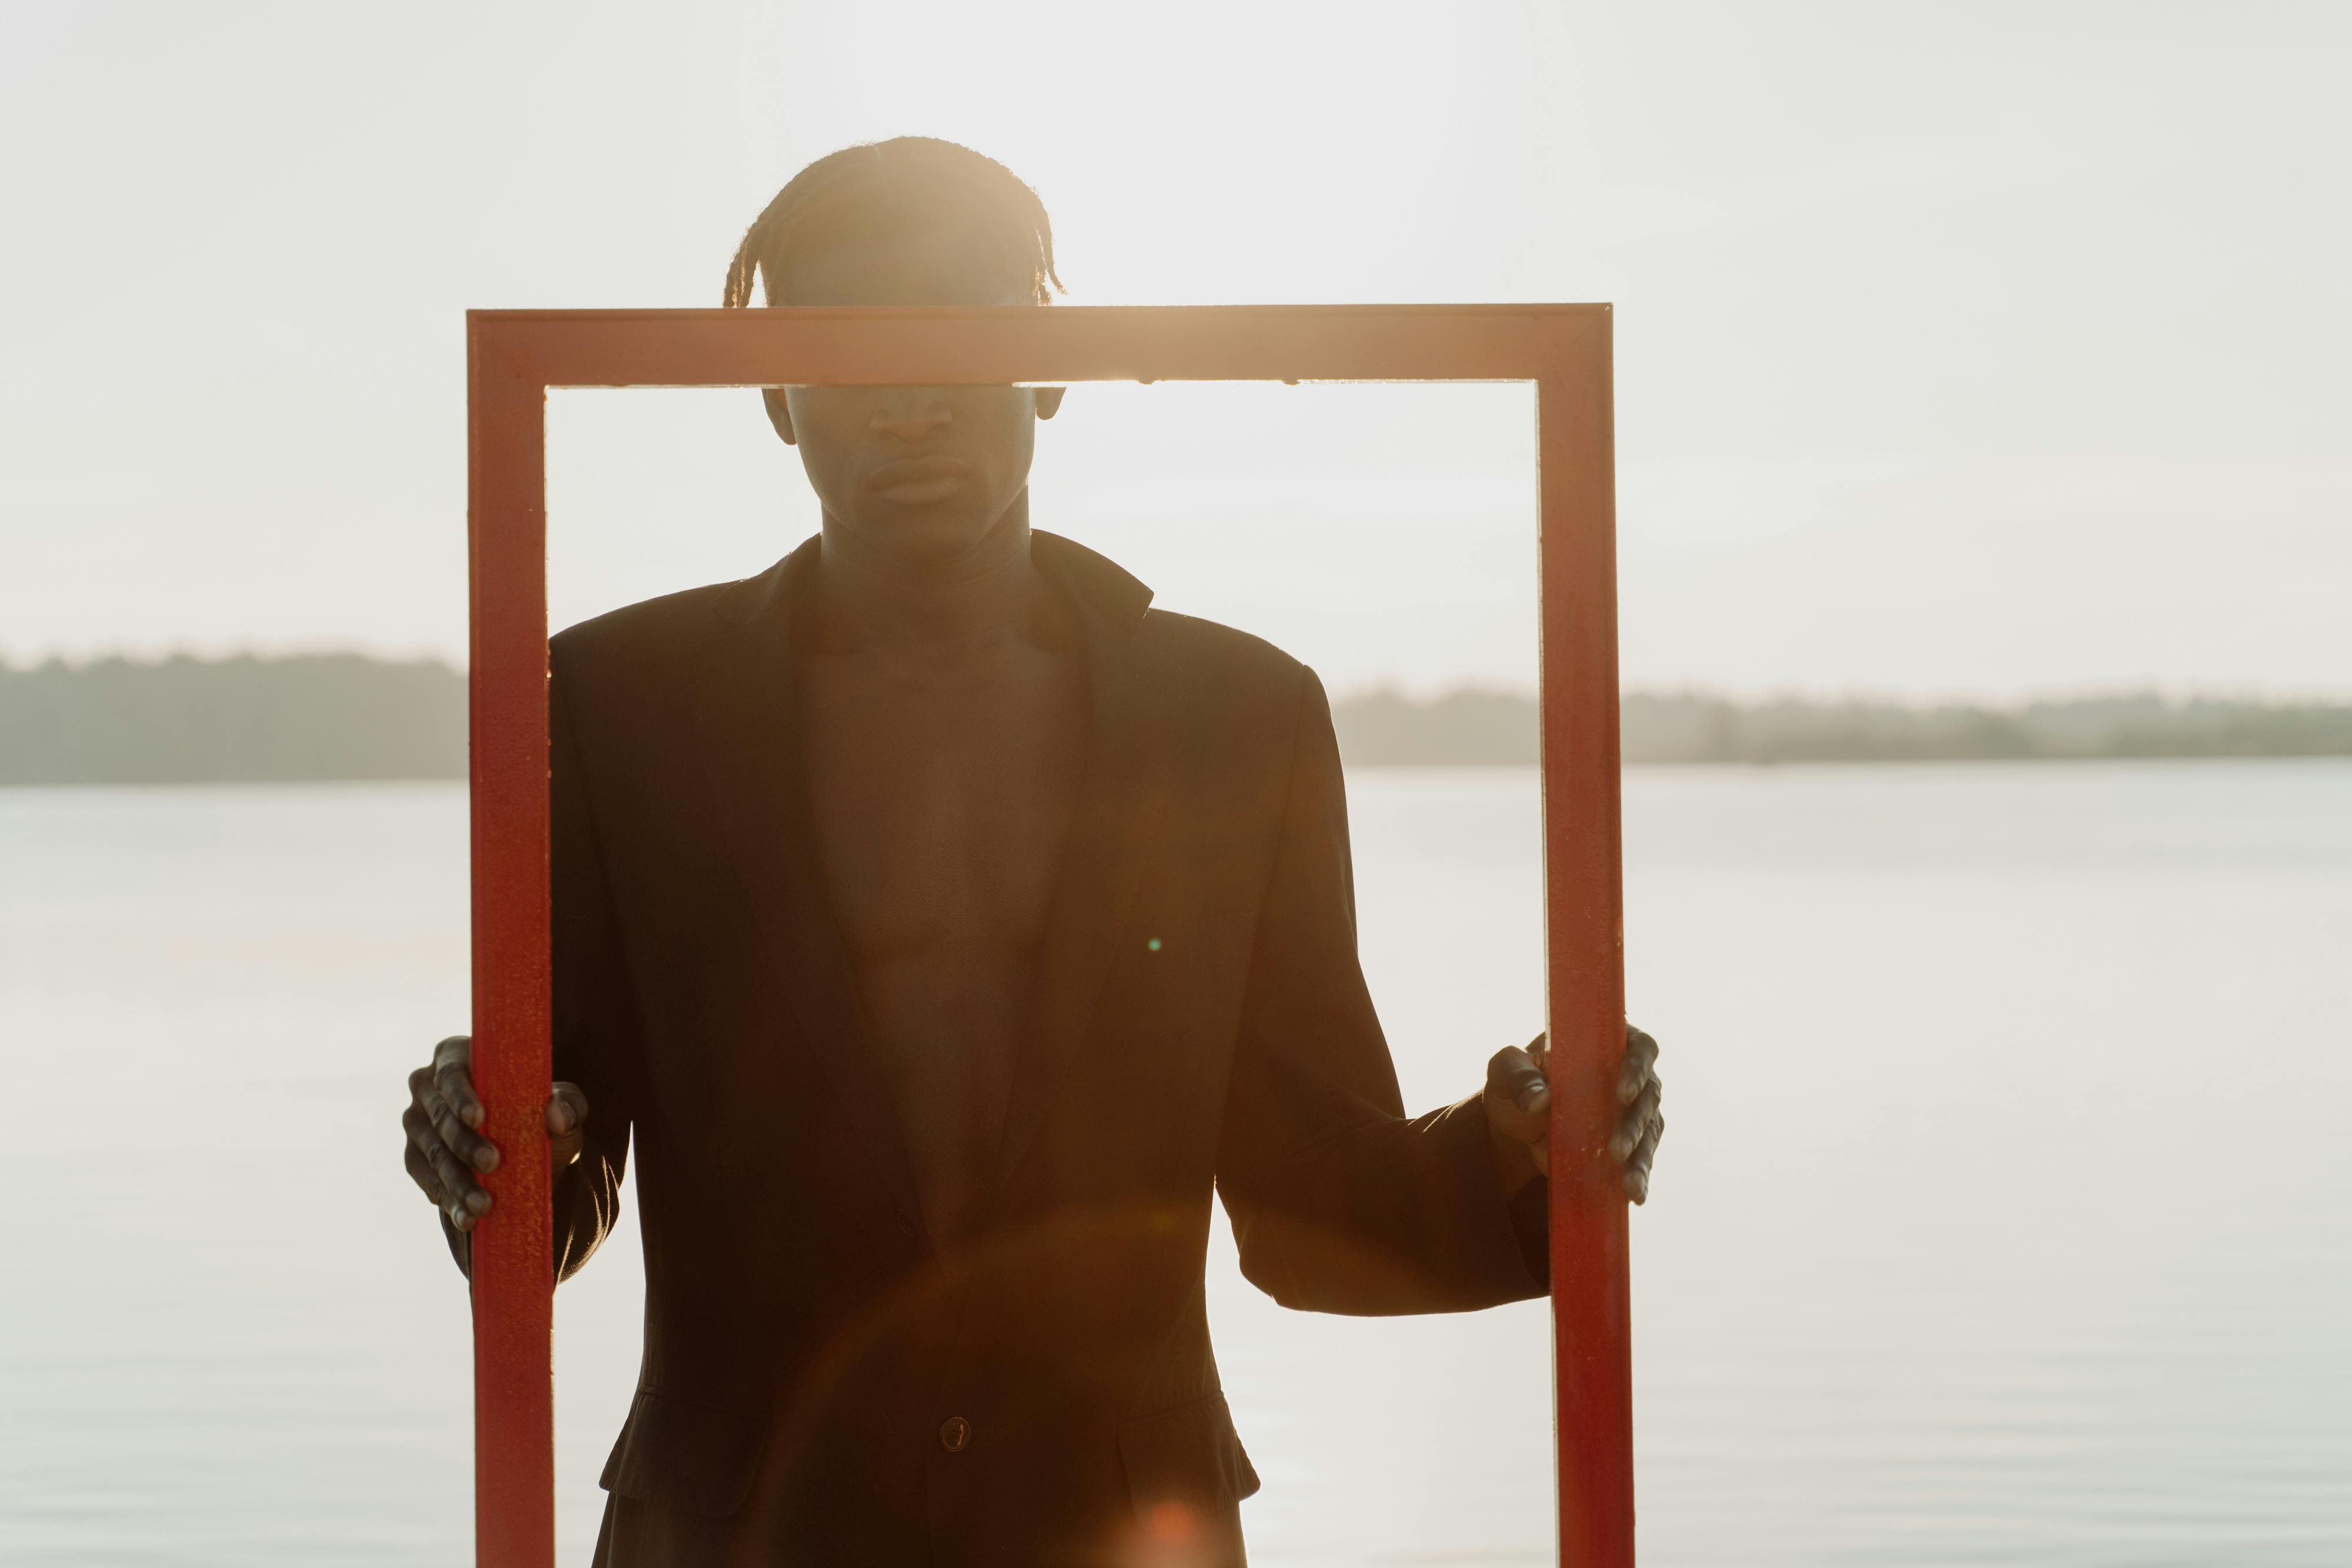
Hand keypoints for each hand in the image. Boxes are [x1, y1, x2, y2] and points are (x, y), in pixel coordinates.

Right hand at [401, 1034, 588, 1232]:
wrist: (522, 1148)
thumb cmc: (538, 1112)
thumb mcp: (561, 1106)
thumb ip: (567, 1104)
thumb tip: (558, 1114)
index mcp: (456, 1057)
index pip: (453, 1073)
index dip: (462, 1095)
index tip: (480, 1117)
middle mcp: (427, 1087)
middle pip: (441, 1117)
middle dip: (466, 1144)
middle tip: (493, 1164)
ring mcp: (416, 1123)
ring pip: (434, 1155)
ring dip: (458, 1183)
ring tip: (483, 1206)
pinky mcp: (414, 1158)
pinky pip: (427, 1180)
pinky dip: (448, 1200)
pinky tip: (467, 1217)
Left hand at [1483, 1023, 1665, 1203]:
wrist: (1515, 1124)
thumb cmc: (1514, 1083)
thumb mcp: (1504, 1072)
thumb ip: (1518, 1077)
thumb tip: (1539, 1099)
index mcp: (1603, 1043)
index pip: (1637, 1046)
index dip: (1637, 1067)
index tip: (1622, 1093)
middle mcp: (1627, 1074)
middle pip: (1649, 1094)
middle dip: (1634, 1123)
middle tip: (1617, 1149)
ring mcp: (1631, 1111)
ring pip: (1649, 1130)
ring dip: (1640, 1156)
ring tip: (1628, 1183)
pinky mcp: (1629, 1143)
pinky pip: (1640, 1159)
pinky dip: (1639, 1176)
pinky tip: (1635, 1194)